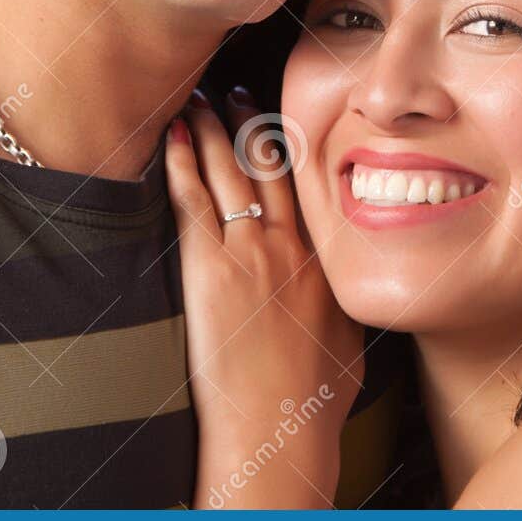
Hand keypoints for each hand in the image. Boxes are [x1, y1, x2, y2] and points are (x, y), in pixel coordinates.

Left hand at [166, 86, 363, 508]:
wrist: (280, 427)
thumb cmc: (313, 404)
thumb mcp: (346, 347)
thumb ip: (341, 311)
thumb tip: (343, 303)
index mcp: (326, 263)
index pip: (310, 188)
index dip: (291, 149)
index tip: (280, 123)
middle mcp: (292, 247)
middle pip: (272, 167)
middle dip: (250, 124)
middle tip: (235, 93)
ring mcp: (253, 252)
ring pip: (232, 172)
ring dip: (215, 130)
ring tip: (200, 100)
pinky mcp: (212, 267)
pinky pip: (194, 200)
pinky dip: (183, 162)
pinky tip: (174, 135)